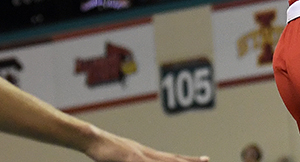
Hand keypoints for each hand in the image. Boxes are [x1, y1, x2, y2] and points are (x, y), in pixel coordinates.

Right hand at [85, 130, 207, 161]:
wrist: (93, 139)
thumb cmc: (107, 152)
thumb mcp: (125, 160)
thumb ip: (137, 161)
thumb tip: (142, 161)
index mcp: (146, 154)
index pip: (172, 158)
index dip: (188, 160)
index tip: (203, 160)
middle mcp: (146, 153)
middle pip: (172, 158)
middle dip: (190, 161)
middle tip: (207, 160)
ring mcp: (138, 155)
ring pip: (162, 161)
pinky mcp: (129, 157)